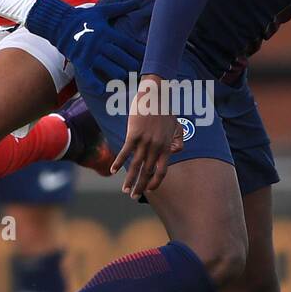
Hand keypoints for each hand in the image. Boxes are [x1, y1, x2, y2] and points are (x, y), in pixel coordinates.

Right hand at [24, 0, 144, 83]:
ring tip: (128, 81)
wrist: (59, 22)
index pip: (128, 43)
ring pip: (108, 66)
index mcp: (107, 32)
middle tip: (144, 74)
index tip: (151, 59)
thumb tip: (137, 2)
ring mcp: (89, 53)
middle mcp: (100, 43)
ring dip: (118, 74)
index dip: (140, 52)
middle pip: (120, 56)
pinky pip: (88, 74)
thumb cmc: (84, 18)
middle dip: (132, 66)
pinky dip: (95, 83)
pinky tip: (102, 90)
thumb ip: (121, 8)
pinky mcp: (79, 61)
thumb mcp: (102, 11)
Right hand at [111, 75, 181, 198]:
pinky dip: (118, 162)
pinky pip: (125, 152)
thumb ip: (178, 141)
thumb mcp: (177, 126)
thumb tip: (175, 152)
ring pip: (136, 165)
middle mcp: (156, 147)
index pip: (162, 171)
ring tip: (124, 190)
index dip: (155, 182)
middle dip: (140, 186)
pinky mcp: (134, 134)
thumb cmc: (165, 110)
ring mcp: (145, 141)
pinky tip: (112, 171)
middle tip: (133, 196)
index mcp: (166, 147)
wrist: (156, 95)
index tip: (148, 189)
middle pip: (147, 172)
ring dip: (129, 180)